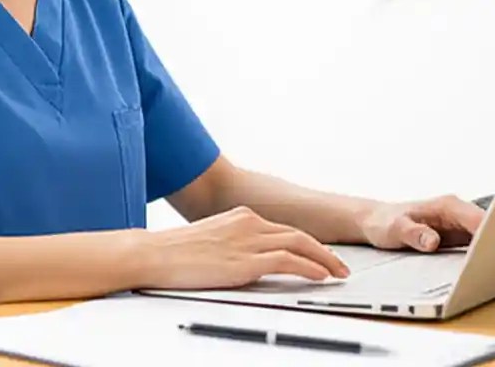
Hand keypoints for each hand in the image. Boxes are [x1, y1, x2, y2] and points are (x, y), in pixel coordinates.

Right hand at [139, 206, 349, 289]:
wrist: (154, 254)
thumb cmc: (174, 252)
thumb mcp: (211, 241)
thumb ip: (233, 246)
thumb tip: (245, 263)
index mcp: (240, 217)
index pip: (283, 229)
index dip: (307, 243)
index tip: (321, 255)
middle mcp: (248, 222)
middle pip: (298, 233)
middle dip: (324, 250)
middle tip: (340, 265)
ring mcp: (248, 240)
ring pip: (300, 244)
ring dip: (324, 259)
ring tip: (338, 273)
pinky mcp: (245, 260)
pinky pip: (288, 260)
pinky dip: (309, 267)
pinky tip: (320, 276)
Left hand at [359, 195, 485, 251]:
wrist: (376, 221)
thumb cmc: (384, 222)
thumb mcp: (394, 228)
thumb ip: (413, 233)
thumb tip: (433, 241)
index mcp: (448, 206)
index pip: (480, 220)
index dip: (492, 236)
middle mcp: (459, 213)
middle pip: (490, 228)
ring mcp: (461, 225)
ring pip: (487, 238)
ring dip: (494, 252)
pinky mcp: (459, 237)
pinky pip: (478, 246)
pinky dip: (484, 257)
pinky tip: (486, 271)